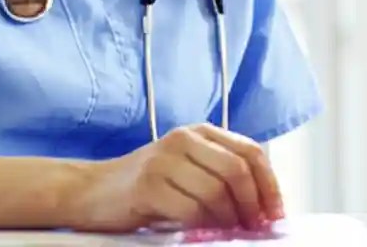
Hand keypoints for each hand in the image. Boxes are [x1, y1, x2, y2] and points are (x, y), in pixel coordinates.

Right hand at [81, 124, 283, 231]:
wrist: (92, 190)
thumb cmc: (146, 186)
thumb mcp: (187, 169)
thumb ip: (219, 176)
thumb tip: (262, 207)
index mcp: (200, 132)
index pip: (250, 152)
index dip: (270, 185)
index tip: (275, 213)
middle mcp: (184, 140)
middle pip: (237, 170)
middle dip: (253, 205)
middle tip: (254, 229)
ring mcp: (164, 160)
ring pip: (216, 191)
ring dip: (228, 220)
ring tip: (228, 234)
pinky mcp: (148, 185)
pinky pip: (190, 209)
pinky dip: (202, 226)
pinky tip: (201, 234)